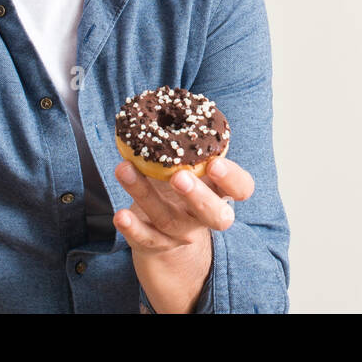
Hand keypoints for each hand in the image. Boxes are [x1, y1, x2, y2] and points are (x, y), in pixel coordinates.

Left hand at [114, 157, 255, 312]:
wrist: (171, 247)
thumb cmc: (179, 197)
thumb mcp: (193, 176)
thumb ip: (188, 154)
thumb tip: (166, 114)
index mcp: (219, 194)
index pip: (241, 188)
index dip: (232, 179)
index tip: (215, 164)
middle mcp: (204, 218)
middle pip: (213, 214)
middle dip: (198, 196)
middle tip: (180, 178)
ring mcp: (181, 235)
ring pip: (168, 219)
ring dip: (145, 194)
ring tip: (126, 171)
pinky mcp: (155, 246)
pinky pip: (145, 239)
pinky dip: (132, 229)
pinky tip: (120, 216)